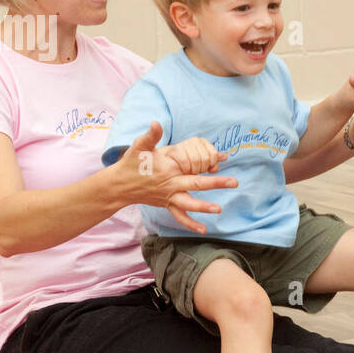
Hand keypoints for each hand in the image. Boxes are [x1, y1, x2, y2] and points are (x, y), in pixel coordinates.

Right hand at [115, 122, 236, 233]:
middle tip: (234, 182)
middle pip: (196, 184)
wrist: (120, 185)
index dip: (207, 161)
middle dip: (216, 183)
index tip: (223, 158)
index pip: (191, 164)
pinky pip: (180, 216)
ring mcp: (168, 196)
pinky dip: (190, 224)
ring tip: (219, 209)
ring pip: (188, 204)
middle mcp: (170, 184)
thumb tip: (156, 123)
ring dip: (203, 207)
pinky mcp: (167, 204)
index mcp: (168, 169)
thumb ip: (150, 136)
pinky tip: (203, 229)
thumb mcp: (139, 147)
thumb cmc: (132, 164)